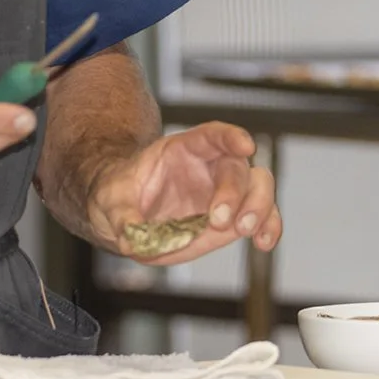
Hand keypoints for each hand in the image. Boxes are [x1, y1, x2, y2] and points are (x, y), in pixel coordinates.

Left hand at [83, 122, 280, 265]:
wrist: (126, 216)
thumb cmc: (121, 195)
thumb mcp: (110, 200)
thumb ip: (121, 216)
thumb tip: (130, 237)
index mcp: (183, 150)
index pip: (213, 135)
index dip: (230, 137)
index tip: (245, 146)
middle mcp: (211, 167)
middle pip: (237, 167)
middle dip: (235, 192)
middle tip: (219, 219)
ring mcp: (225, 192)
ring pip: (259, 189)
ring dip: (259, 209)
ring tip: (247, 232)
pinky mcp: (232, 218)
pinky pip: (261, 218)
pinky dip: (268, 228)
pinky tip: (264, 243)